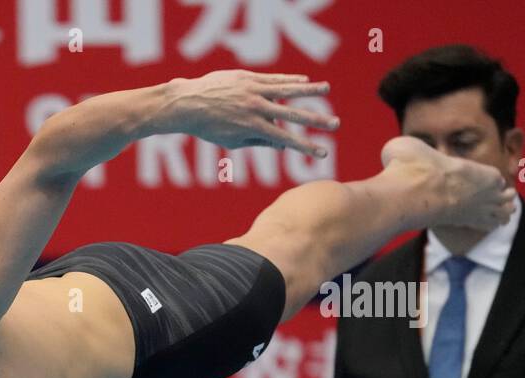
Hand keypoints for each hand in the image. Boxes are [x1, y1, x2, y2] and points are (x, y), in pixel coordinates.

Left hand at [162, 70, 338, 156]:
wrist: (188, 104)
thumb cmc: (208, 127)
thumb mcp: (232, 140)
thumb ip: (258, 141)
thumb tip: (281, 145)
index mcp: (253, 128)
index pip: (286, 139)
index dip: (306, 147)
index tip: (322, 153)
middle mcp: (257, 108)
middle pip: (293, 115)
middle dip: (316, 121)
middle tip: (336, 124)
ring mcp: (254, 91)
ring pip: (287, 90)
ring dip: (309, 91)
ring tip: (326, 89)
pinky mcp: (248, 78)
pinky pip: (273, 79)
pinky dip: (289, 80)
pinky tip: (304, 81)